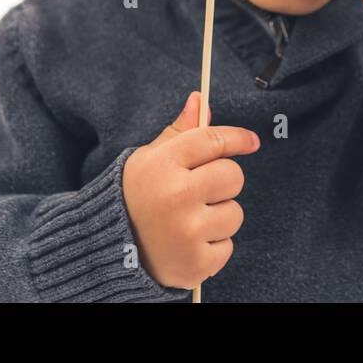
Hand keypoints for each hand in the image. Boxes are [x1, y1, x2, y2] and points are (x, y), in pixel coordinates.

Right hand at [121, 91, 259, 288]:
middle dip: (223, 182)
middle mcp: (176, 196)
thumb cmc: (137, 197)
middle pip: (233, 176)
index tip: (251, 141)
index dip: (238, 138)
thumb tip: (199, 100)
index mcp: (162, 164)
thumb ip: (179, 133)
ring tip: (190, 221)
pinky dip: (213, 246)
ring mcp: (187, 231)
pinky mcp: (196, 262)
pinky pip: (228, 245)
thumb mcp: (149, 159)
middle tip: (202, 191)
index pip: (213, 140)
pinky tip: (189, 244)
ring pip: (235, 213)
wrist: (112, 252)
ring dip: (219, 217)